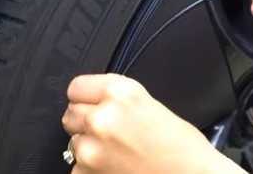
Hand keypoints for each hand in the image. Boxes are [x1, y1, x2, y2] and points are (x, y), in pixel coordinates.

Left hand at [61, 74, 242, 173]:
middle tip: (110, 131)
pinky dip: (91, 169)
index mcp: (121, 92)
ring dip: (89, 146)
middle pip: (71, 113)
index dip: (87, 97)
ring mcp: (92, 148)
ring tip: (117, 152)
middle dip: (86, 121)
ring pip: (73, 141)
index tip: (94, 103)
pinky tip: (115, 167)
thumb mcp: (151, 105)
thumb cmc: (181, 146)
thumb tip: (94, 103)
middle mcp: (103, 117)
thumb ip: (119, 100)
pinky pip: (77, 166)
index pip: (77, 87)